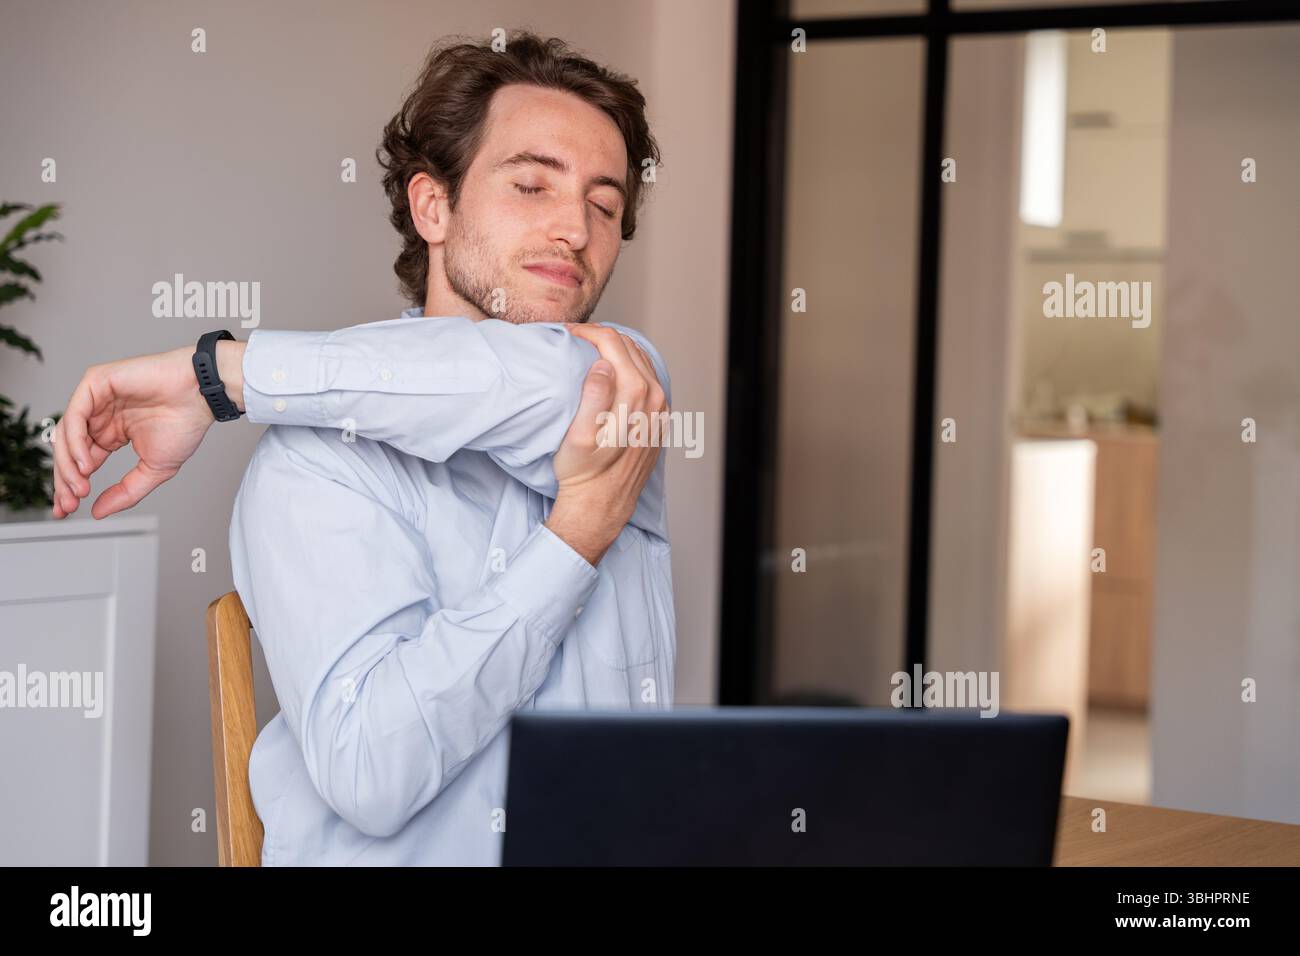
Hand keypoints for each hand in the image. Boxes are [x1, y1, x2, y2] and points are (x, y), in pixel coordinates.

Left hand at [50, 343, 237, 518]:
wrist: (199, 396)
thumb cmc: (184, 423)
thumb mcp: (154, 469)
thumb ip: (126, 491)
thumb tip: (98, 511)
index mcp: (112, 433)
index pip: (82, 460)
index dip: (71, 485)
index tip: (69, 509)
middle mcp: (101, 416)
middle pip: (68, 450)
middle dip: (65, 480)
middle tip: (70, 503)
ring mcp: (96, 399)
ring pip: (66, 434)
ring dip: (68, 465)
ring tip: (81, 486)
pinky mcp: (95, 382)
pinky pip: (74, 416)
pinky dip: (74, 442)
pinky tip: (86, 464)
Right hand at [544, 324, 667, 565]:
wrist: (601, 504)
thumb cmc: (584, 472)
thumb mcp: (579, 435)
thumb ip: (594, 394)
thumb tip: (603, 363)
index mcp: (635, 395)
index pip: (613, 344)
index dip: (588, 332)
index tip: (568, 334)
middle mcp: (654, 398)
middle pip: (628, 347)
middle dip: (601, 336)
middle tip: (574, 338)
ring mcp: (660, 408)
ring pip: (640, 360)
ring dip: (615, 349)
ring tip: (588, 349)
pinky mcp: (658, 418)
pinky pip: (647, 378)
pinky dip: (629, 365)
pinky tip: (611, 369)